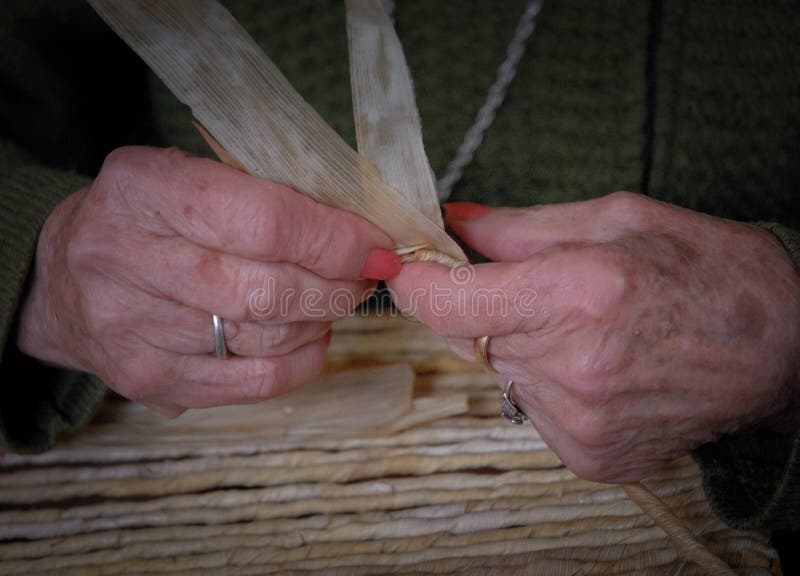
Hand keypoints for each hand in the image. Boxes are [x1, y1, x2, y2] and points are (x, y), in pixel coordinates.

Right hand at [16, 146, 399, 415]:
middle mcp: (126, 257)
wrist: (64, 277)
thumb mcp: (190, 178)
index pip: (266, 221)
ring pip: (266, 336)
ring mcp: (132, 327)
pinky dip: (301, 362)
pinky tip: (311, 338)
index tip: (377, 246)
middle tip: (364, 275)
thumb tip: (358, 236)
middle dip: (338, 285)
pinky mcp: (146, 379)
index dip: (335, 239)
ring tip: (333, 300)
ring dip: (322, 320)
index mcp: (144, 188)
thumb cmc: (148, 219)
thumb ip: (266, 196)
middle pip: (270, 287)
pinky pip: (252, 384)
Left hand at [388, 192, 799, 481]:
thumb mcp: (615, 218)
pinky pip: (533, 412)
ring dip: (523, 349)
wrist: (784, 346)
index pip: (446, 301)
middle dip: (486, 310)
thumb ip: (518, 227)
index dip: (414, 283)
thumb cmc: (707, 269)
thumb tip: (451, 223)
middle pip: (469, 337)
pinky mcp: (591, 456)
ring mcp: (581, 421)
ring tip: (587, 331)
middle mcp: (572, 365)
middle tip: (540, 292)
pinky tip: (600, 369)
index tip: (410, 269)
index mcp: (576, 292)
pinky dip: (549, 386)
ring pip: (502, 374)